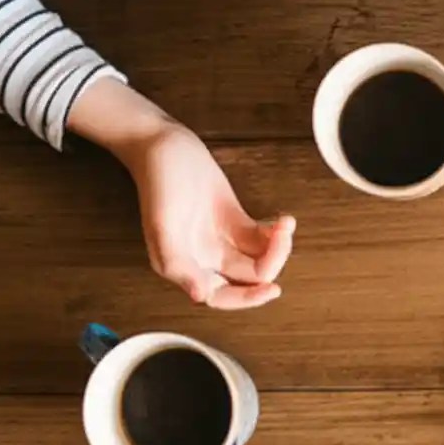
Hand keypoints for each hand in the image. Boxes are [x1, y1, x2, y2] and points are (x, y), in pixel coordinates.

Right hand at [124, 123, 293, 308]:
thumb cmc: (158, 182)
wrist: (163, 145)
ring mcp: (221, 240)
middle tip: (281, 238)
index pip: (222, 296)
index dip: (248, 299)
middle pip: (248, 277)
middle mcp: (204, 258)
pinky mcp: (234, 221)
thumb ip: (178, 263)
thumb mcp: (162, 226)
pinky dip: (276, 234)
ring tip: (285, 225)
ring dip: (278, 247)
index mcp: (184, 266)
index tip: (273, 288)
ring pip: (259, 258)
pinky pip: (261, 239)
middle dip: (271, 262)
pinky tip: (284, 222)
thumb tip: (199, 295)